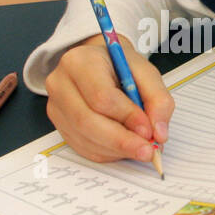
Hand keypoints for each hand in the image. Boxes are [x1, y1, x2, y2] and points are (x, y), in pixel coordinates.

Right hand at [45, 34, 174, 163]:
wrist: (100, 65)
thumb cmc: (121, 67)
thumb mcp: (146, 72)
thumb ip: (158, 100)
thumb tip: (158, 133)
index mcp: (80, 62)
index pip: (101, 96)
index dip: (126, 117)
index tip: (148, 130)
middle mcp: (61, 84)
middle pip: (87, 121)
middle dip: (121, 141)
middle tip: (147, 151)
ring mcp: (56, 107)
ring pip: (85, 139)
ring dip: (116, 150)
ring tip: (139, 148)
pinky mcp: (60, 125)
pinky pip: (83, 148)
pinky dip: (108, 153)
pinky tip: (123, 147)